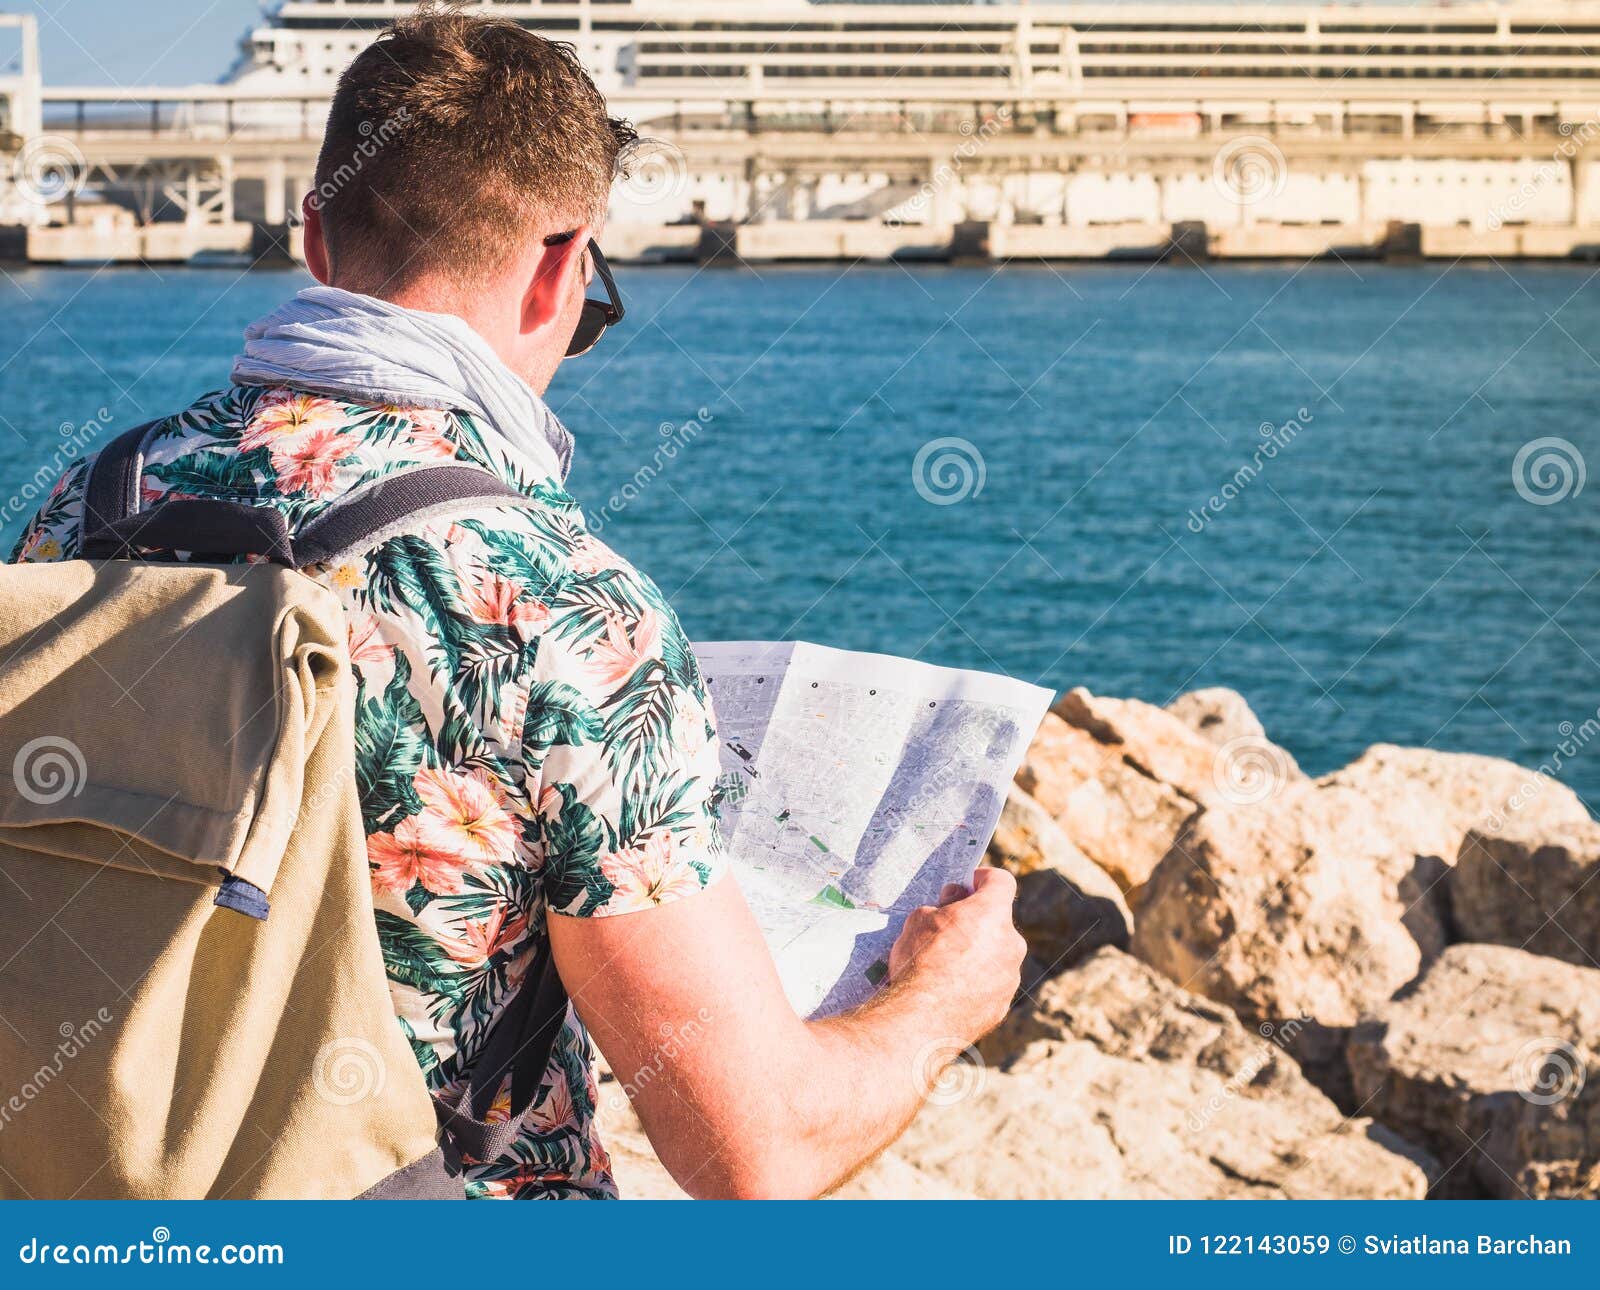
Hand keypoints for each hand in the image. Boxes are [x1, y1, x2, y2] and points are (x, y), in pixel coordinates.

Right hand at [887, 867, 1025, 1046]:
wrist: (923, 1019)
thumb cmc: (919, 962)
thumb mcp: (918, 920)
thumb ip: (941, 907)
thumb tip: (951, 904)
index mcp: (992, 914)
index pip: (1000, 881)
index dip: (981, 879)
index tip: (965, 886)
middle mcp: (1011, 943)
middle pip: (997, 922)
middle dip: (975, 923)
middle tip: (945, 931)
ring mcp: (1010, 977)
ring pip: (996, 957)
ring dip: (976, 956)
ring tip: (942, 967)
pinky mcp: (1002, 1005)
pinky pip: (990, 985)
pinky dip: (974, 984)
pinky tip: (947, 993)